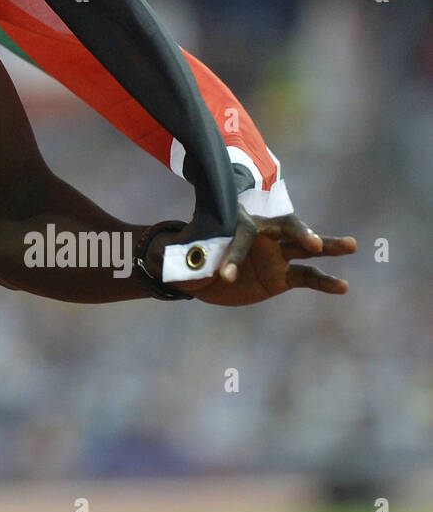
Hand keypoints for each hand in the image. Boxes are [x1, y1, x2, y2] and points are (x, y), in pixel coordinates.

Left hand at [153, 207, 354, 306]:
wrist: (199, 272)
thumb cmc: (189, 254)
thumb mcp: (180, 250)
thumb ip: (178, 250)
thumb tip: (160, 250)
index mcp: (235, 224)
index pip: (238, 236)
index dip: (232, 256)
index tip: (225, 275)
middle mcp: (261, 236)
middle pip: (284, 228)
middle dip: (300, 232)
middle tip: (315, 242)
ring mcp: (275, 255)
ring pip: (305, 248)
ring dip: (327, 246)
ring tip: (351, 245)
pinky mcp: (282, 277)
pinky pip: (307, 277)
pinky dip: (325, 282)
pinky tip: (343, 287)